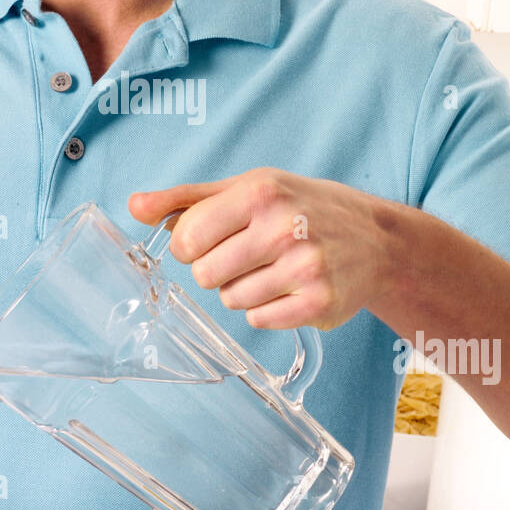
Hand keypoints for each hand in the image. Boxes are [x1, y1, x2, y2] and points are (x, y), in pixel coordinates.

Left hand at [129, 166, 393, 331]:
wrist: (376, 239)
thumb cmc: (302, 208)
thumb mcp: (247, 189)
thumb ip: (186, 199)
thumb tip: (134, 206)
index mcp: (260, 192)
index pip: (187, 237)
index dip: (190, 245)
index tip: (210, 241)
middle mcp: (284, 227)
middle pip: (204, 274)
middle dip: (216, 269)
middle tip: (247, 255)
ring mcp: (304, 267)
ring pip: (230, 300)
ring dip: (242, 290)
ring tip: (272, 269)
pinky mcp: (318, 304)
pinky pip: (259, 321)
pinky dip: (267, 310)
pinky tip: (289, 289)